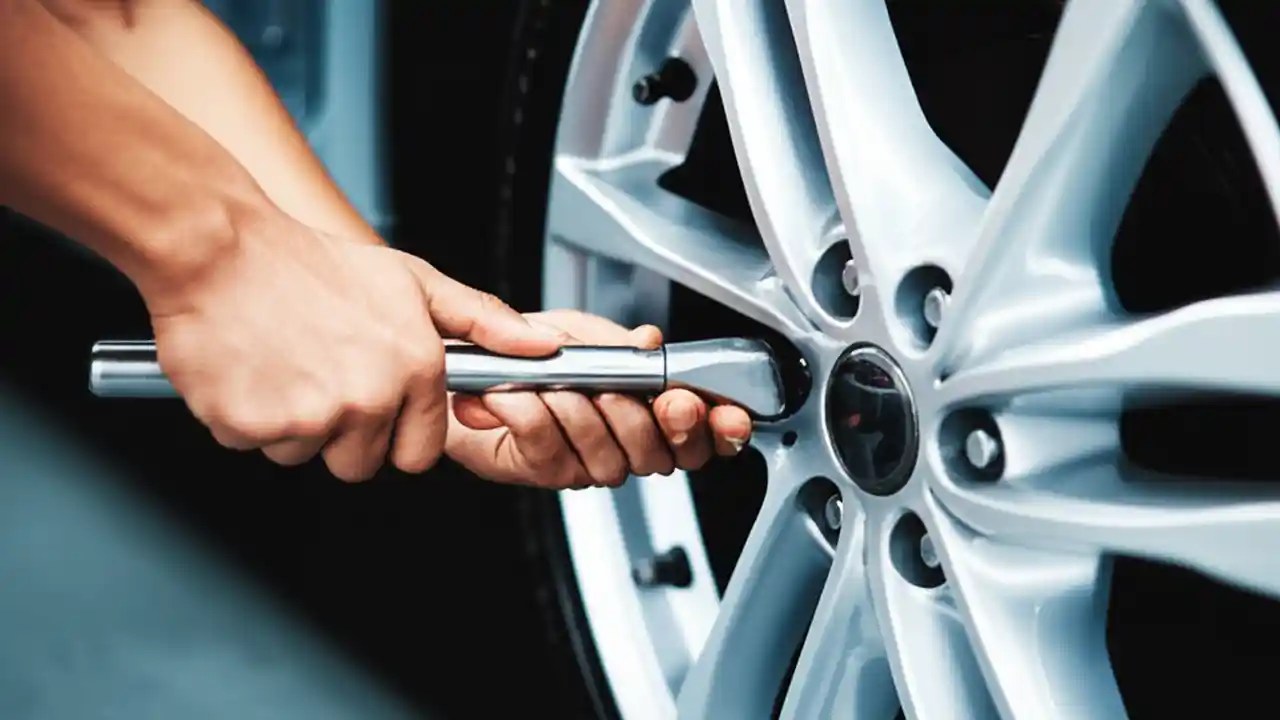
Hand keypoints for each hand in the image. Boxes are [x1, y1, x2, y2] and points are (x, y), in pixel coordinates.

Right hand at [144, 205, 562, 481]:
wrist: (218, 248)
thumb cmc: (310, 264)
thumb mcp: (411, 281)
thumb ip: (480, 320)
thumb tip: (541, 347)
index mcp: (414, 369)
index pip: (420, 452)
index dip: (395, 431)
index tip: (373, 401)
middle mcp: (368, 398)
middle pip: (361, 464)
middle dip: (342, 432)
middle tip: (319, 374)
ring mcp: (309, 416)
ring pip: (306, 456)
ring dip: (292, 424)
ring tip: (284, 363)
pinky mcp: (251, 424)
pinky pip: (254, 445)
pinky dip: (245, 416)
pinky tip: (251, 369)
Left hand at [445, 310, 752, 488]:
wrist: (466, 366)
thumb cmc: (526, 351)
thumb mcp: (580, 332)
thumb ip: (618, 343)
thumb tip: (650, 344)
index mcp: (646, 409)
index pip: (699, 435)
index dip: (718, 430)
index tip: (724, 415)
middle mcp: (622, 443)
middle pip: (662, 454)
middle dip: (652, 422)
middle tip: (638, 394)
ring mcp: (584, 462)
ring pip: (609, 457)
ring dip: (583, 415)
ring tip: (560, 385)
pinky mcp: (541, 470)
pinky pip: (550, 449)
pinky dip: (530, 415)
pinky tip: (515, 394)